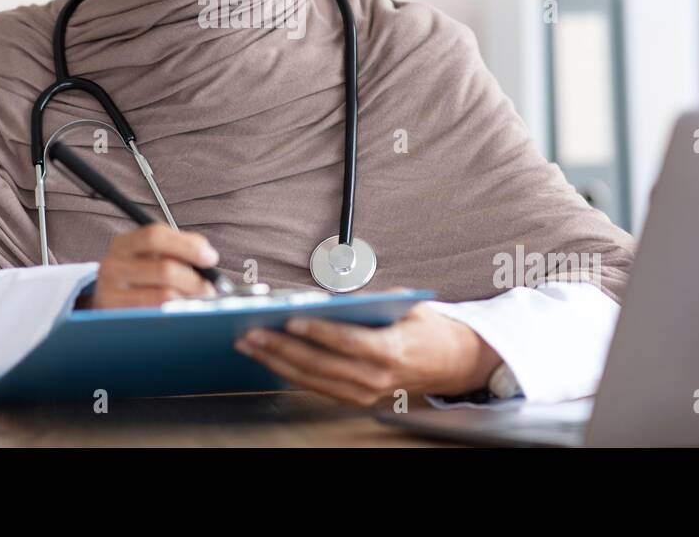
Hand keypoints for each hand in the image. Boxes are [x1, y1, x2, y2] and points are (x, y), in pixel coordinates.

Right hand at [91, 224, 218, 308]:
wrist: (108, 301)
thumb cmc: (140, 274)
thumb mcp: (154, 254)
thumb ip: (181, 246)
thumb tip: (207, 254)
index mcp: (124, 243)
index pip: (155, 236)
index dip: (187, 246)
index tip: (211, 258)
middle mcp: (113, 265)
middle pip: (164, 269)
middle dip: (195, 280)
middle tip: (210, 288)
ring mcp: (111, 293)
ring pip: (163, 296)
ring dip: (189, 299)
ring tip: (200, 301)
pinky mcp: (118, 317)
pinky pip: (156, 316)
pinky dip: (176, 313)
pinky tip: (182, 312)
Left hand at [234, 301, 502, 405]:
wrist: (448, 362)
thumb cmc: (424, 327)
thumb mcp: (404, 303)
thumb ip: (367, 302)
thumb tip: (323, 300)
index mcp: (392, 350)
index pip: (349, 343)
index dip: (318, 333)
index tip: (291, 320)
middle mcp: (376, 378)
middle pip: (321, 365)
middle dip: (282, 349)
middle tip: (253, 332)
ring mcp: (364, 393)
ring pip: (312, 380)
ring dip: (276, 362)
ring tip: (250, 344)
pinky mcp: (354, 398)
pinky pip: (315, 386)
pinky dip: (288, 372)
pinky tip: (268, 358)